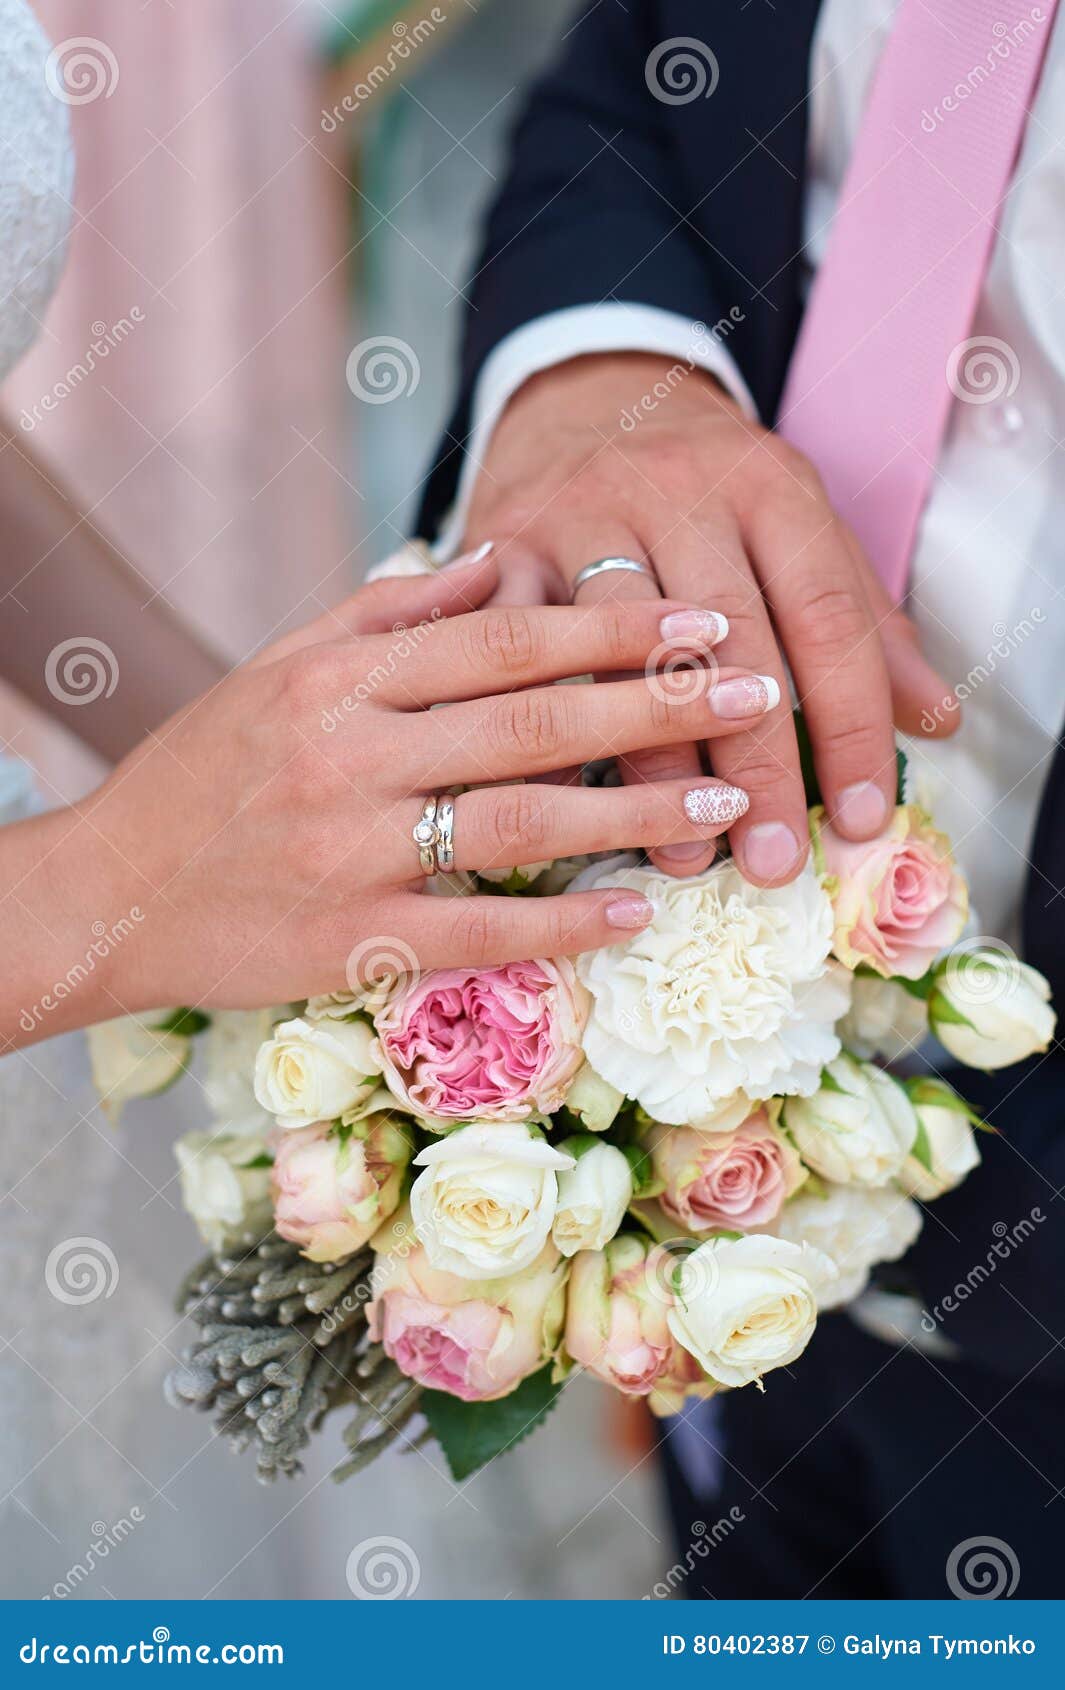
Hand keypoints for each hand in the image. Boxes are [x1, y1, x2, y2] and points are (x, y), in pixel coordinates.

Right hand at [3, 549, 776, 1046]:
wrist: (110, 888)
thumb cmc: (207, 770)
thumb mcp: (282, 665)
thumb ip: (392, 609)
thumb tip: (505, 557)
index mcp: (339, 674)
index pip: (507, 637)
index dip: (617, 627)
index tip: (708, 618)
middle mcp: (348, 752)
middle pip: (534, 721)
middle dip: (659, 703)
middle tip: (761, 692)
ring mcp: (350, 850)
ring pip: (521, 821)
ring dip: (637, 811)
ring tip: (730, 797)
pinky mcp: (350, 940)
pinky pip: (478, 929)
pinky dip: (565, 925)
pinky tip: (639, 913)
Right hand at [462, 352, 954, 883]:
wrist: (583, 401)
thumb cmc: (708, 491)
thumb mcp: (801, 531)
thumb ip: (868, 623)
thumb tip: (937, 722)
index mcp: (769, 484)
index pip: (825, 614)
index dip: (851, 723)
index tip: (863, 817)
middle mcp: (677, 488)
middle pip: (730, 640)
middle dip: (758, 764)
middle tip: (773, 861)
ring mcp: (583, 512)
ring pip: (621, 651)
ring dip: (655, 763)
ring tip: (683, 851)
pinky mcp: (505, 544)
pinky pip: (522, 648)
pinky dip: (544, 726)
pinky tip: (568, 802)